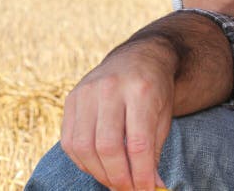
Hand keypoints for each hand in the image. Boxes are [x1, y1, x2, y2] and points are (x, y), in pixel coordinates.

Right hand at [60, 42, 176, 190]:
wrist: (139, 56)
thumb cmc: (155, 90)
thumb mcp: (163, 115)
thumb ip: (154, 151)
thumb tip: (151, 187)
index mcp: (141, 90)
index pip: (137, 143)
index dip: (141, 174)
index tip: (147, 190)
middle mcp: (111, 88)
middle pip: (107, 146)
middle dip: (119, 177)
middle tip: (129, 190)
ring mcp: (87, 91)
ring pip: (84, 146)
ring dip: (99, 173)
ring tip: (115, 181)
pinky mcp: (72, 98)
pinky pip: (70, 140)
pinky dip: (83, 161)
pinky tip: (98, 167)